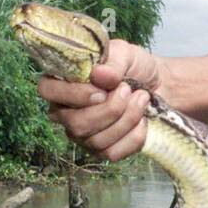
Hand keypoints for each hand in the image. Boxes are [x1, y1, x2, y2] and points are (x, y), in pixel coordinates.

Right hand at [36, 39, 160, 160]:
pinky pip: (113, 153)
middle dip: (110, 110)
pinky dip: (134, 136)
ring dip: (127, 119)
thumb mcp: (125, 54)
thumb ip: (112, 62)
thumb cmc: (134, 67)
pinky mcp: (104, 151)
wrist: (160, 84)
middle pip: (76, 124)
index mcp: (63, 83)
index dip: (73, 94)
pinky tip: (143, 121)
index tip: (101, 90)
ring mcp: (84, 135)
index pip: (48, 91)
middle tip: (128, 90)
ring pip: (96, 141)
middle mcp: (67, 113)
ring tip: (142, 98)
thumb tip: (99, 75)